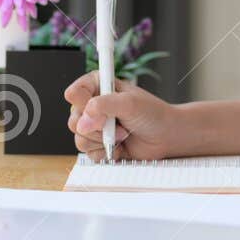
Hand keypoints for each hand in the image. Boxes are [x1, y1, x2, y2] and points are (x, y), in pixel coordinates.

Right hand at [64, 72, 181, 160]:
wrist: (166, 136)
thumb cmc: (152, 114)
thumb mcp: (130, 103)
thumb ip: (104, 105)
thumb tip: (84, 120)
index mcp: (97, 86)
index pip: (74, 93)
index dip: (84, 105)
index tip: (101, 112)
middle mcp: (93, 105)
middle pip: (74, 120)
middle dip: (98, 128)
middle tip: (118, 125)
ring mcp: (95, 126)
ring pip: (80, 138)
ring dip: (103, 140)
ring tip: (123, 135)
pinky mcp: (98, 144)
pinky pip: (88, 153)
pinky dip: (105, 152)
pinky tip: (120, 147)